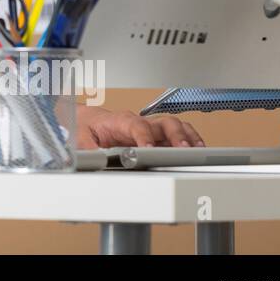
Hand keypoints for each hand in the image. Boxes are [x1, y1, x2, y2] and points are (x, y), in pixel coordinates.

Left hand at [75, 104, 205, 148]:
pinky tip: (197, 151)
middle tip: (182, 150)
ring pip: (174, 126)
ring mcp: (149, 128)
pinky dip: (189, 140)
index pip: (137, 126)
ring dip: (188, 138)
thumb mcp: (81, 138)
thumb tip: (94, 160)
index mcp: (121, 120)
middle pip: (164, 122)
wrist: (87, 120)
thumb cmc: (87, 126)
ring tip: (198, 152)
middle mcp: (139, 122)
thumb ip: (88, 149)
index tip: (150, 149)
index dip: (145, 137)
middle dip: (176, 135)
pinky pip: (177, 134)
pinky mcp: (155, 136)